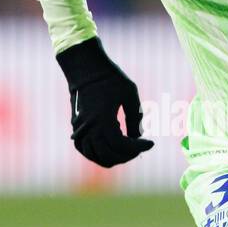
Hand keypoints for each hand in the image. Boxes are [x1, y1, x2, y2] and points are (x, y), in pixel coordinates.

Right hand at [56, 37, 153, 166]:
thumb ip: (135, 118)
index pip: (122, 146)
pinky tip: (111, 149)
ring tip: (128, 150)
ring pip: (96, 156)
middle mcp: (89, 128)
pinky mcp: (76, 128)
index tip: (151, 143)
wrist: (85, 69)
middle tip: (140, 147)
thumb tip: (138, 137)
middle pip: (109, 155)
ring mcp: (80, 130)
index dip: (139, 148)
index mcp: (103, 120)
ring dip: (113, 157)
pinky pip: (85, 150)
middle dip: (128, 155)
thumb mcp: (130, 94)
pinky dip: (98, 154)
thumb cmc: (110, 78)